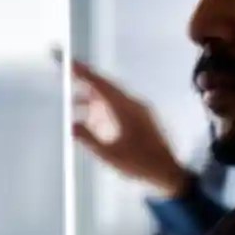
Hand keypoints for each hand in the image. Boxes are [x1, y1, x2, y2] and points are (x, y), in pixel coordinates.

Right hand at [70, 59, 190, 197]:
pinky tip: (91, 119)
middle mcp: (132, 104)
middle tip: (66, 74)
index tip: (67, 61)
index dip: (81, 71)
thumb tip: (70, 124)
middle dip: (85, 80)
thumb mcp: (109, 154)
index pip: (99, 84)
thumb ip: (88, 138)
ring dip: (92, 98)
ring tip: (73, 103)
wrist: (168, 173)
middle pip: (104, 86)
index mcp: (125, 108)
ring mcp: (138, 110)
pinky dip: (101, 108)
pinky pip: (117, 106)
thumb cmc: (139, 164)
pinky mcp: (140, 119)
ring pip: (110, 97)